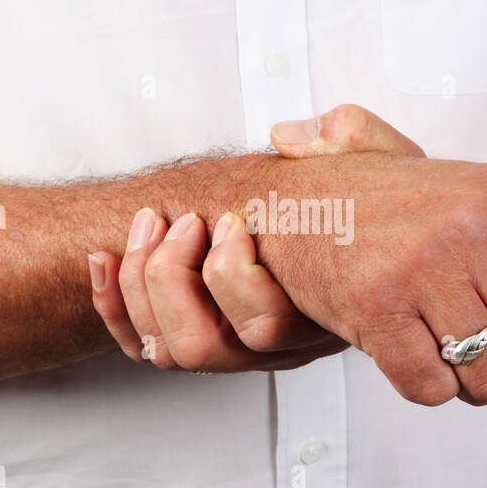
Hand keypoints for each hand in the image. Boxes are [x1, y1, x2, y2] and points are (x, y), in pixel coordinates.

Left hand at [86, 106, 424, 373]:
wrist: (358, 225)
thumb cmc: (372, 203)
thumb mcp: (381, 160)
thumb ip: (353, 141)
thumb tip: (287, 138)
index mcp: (321, 308)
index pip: (264, 328)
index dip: (233, 277)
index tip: (234, 219)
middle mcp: (279, 342)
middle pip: (203, 346)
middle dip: (172, 276)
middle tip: (186, 220)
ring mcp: (239, 346)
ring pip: (167, 349)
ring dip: (140, 285)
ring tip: (151, 225)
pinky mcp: (204, 334)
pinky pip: (142, 345)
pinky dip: (112, 305)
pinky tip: (105, 257)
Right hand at [257, 105, 486, 421]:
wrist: (297, 200)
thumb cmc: (395, 209)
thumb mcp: (477, 200)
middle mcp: (474, 228)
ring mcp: (422, 265)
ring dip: (481, 394)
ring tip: (461, 371)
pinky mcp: (374, 304)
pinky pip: (430, 387)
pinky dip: (432, 391)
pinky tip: (419, 362)